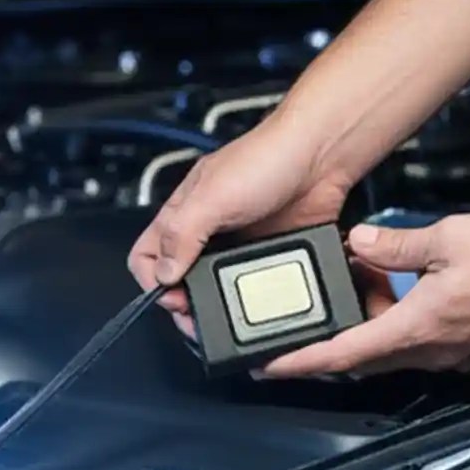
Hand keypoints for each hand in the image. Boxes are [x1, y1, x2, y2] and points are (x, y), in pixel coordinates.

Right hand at [127, 116, 351, 336]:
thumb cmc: (267, 158)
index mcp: (183, 212)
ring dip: (218, 300)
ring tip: (226, 311)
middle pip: (179, 277)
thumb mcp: (212, 197)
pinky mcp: (267, 251)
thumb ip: (182, 235)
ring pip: (215, 283)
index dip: (152, 281)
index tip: (172, 298)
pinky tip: (256, 295)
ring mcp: (237, 243)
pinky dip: (250, 294)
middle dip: (183, 301)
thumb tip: (165, 275)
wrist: (322, 154)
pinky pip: (251, 282)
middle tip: (197, 314)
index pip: (147, 255)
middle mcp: (206, 229)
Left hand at [264, 210, 469, 376]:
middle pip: (360, 359)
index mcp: (418, 328)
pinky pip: (419, 344)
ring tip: (348, 300)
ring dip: (364, 333)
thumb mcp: (450, 237)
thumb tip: (360, 243)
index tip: (267, 365)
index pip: (342, 353)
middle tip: (291, 336)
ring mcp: (453, 355)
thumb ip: (396, 244)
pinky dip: (396, 327)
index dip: (299, 361)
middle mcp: (432, 352)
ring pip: (390, 351)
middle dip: (323, 349)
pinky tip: (397, 297)